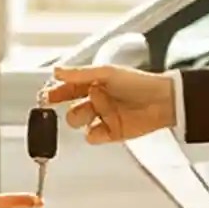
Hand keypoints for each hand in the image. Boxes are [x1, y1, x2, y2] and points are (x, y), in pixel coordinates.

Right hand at [38, 64, 175, 143]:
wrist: (162, 101)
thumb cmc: (139, 83)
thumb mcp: (106, 73)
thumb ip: (80, 73)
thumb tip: (57, 71)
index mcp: (94, 83)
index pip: (68, 88)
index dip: (55, 92)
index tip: (46, 95)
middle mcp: (96, 100)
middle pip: (70, 108)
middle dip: (67, 105)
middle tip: (62, 104)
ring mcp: (103, 117)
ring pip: (78, 122)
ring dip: (81, 117)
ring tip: (93, 109)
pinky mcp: (111, 133)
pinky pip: (92, 136)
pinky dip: (94, 132)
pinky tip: (102, 125)